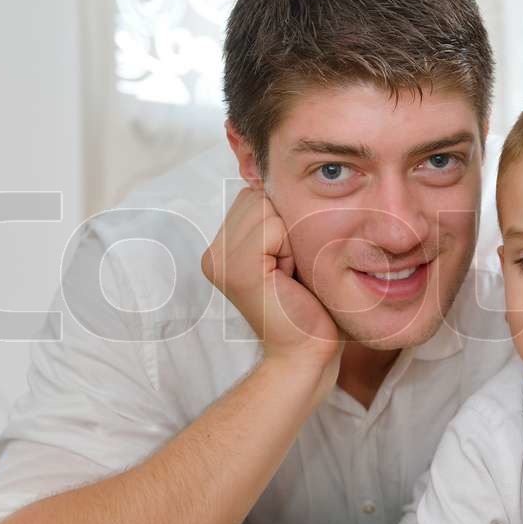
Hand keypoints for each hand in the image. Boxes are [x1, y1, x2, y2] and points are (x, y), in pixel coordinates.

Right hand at [201, 185, 341, 387]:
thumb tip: (273, 170)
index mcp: (220, 246)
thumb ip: (274, 218)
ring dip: (290, 237)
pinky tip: (287, 278)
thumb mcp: (290, 250)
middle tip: (289, 270)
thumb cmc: (310, 304)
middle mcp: (211, 252)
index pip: (252, 194)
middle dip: (285, 225)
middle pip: (257, 196)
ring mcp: (218, 260)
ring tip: (288, 273)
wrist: (308, 352)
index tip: (286, 262)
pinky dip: (291, 247)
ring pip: (266, 207)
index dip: (282, 220)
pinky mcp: (236, 269)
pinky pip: (273, 226)